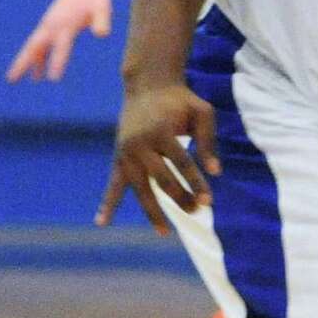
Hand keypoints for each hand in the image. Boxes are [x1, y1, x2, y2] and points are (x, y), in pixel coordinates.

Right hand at [6, 0, 112, 81]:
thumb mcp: (102, 9)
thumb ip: (101, 22)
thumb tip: (102, 34)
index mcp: (66, 24)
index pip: (61, 47)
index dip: (57, 63)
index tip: (53, 79)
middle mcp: (52, 25)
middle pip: (34, 47)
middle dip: (23, 63)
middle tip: (11, 79)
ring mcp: (49, 24)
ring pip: (34, 47)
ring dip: (27, 63)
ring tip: (16, 80)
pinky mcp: (50, 24)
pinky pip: (41, 44)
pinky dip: (38, 58)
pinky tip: (38, 73)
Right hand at [96, 83, 218, 234]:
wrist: (147, 85)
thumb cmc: (180, 101)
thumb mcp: (202, 113)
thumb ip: (209, 141)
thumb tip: (216, 172)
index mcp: (161, 131)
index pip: (183, 163)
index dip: (196, 183)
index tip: (209, 201)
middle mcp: (141, 143)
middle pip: (162, 179)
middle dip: (180, 197)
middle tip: (197, 211)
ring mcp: (127, 152)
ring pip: (139, 188)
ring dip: (152, 211)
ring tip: (164, 232)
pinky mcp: (119, 157)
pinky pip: (113, 184)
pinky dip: (107, 203)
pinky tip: (102, 222)